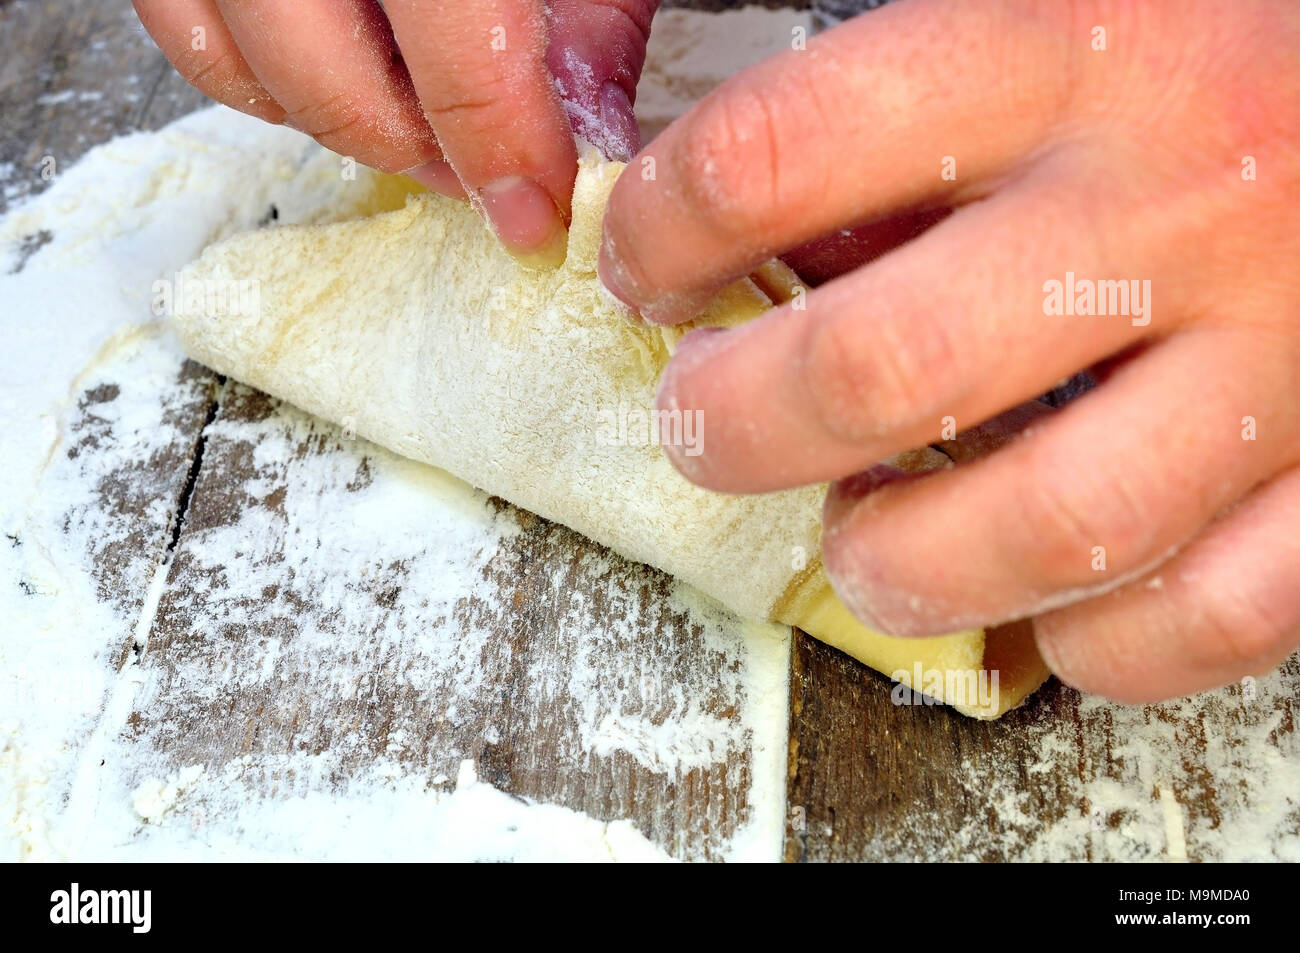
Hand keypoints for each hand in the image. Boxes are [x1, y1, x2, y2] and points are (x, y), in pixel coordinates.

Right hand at [135, 0, 657, 263]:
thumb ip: (592, 4)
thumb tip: (593, 123)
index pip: (458, 50)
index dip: (502, 149)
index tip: (537, 206)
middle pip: (326, 72)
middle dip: (411, 150)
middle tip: (475, 173)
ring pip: (238, 56)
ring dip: (331, 118)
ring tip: (412, 123)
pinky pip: (185, 18)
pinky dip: (254, 72)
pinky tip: (333, 73)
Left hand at [598, 0, 1299, 703]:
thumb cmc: (1219, 42)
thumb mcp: (1059, 0)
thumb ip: (902, 102)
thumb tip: (741, 234)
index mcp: (1076, 46)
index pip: (779, 152)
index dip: (664, 230)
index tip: (649, 269)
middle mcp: (1176, 198)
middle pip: (884, 368)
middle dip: (738, 426)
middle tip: (703, 427)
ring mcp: (1283, 346)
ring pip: (1052, 522)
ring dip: (905, 565)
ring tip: (859, 543)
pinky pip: (1210, 611)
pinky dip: (1097, 644)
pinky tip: (1037, 604)